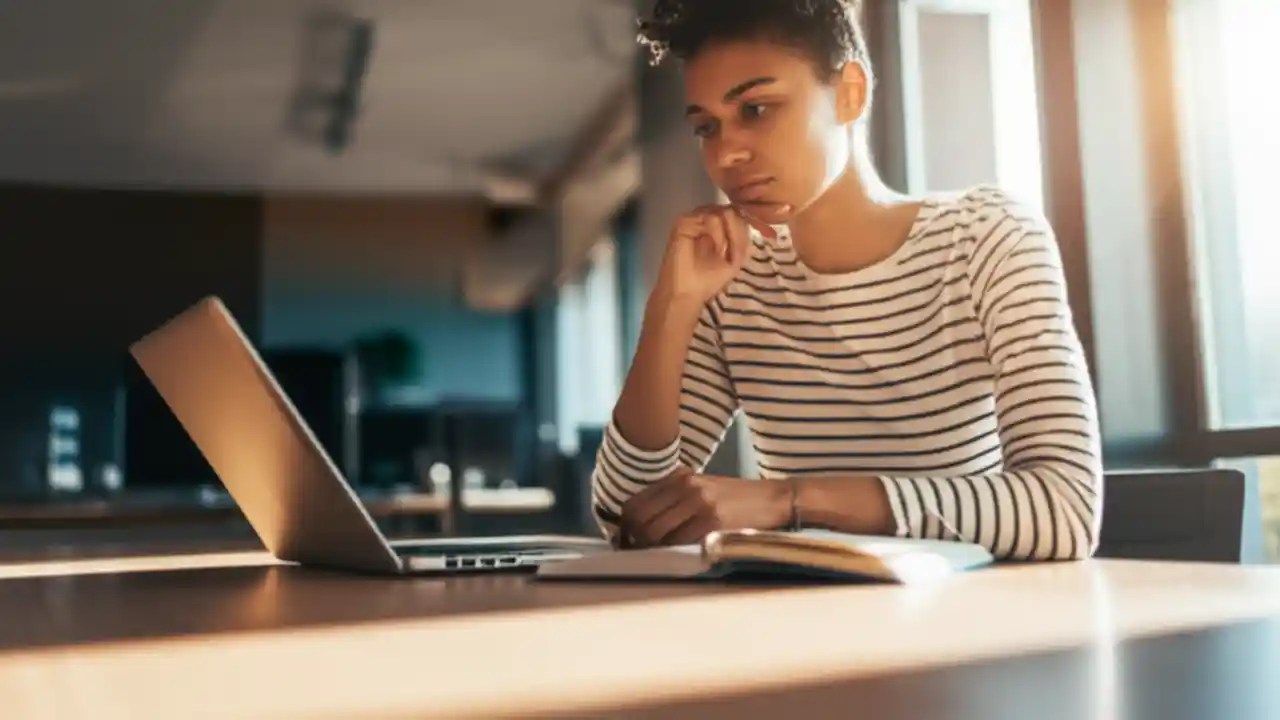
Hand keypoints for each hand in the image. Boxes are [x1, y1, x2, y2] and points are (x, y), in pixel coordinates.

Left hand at [620, 467, 790, 547]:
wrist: (773, 500)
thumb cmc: (735, 499)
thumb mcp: (701, 487)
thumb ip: (673, 499)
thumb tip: (640, 524)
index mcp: (679, 477)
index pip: (635, 503)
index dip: (624, 526)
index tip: (626, 541)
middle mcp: (686, 486)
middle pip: (640, 519)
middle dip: (633, 541)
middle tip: (637, 555)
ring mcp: (698, 503)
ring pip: (655, 532)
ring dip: (651, 550)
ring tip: (656, 557)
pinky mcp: (712, 522)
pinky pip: (679, 543)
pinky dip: (673, 552)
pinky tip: (679, 555)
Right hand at [652, 204, 786, 307]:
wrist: (688, 293)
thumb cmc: (711, 278)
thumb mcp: (737, 255)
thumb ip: (746, 236)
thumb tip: (762, 219)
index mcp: (721, 223)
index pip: (744, 210)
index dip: (763, 212)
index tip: (786, 211)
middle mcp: (709, 215)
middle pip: (735, 209)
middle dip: (741, 232)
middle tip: (736, 255)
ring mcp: (696, 216)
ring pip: (724, 212)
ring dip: (730, 235)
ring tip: (724, 255)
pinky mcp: (684, 221)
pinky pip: (709, 218)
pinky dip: (717, 234)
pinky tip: (716, 250)